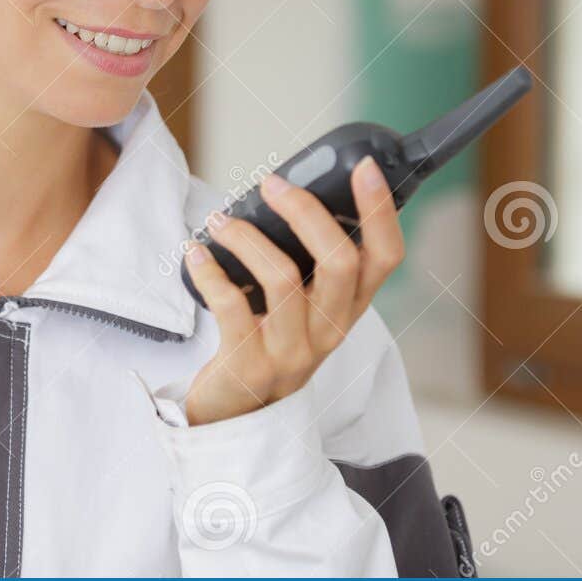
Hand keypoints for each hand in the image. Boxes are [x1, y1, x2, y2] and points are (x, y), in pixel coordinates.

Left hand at [180, 155, 405, 426]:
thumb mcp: (306, 307)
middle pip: (339, 262)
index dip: (380, 211)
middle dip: (305, 213)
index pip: (386, 258)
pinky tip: (195, 253)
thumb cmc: (270, 341)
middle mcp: (329, 330)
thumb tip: (289, 191)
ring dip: (246, 238)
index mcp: (349, 308)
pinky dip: (210, 271)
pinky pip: (231, 306)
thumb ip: (309, 262)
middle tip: (272, 184)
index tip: (363, 167)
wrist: (237, 413)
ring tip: (219, 220)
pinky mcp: (250, 364)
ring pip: (282, 279)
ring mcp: (292, 351)